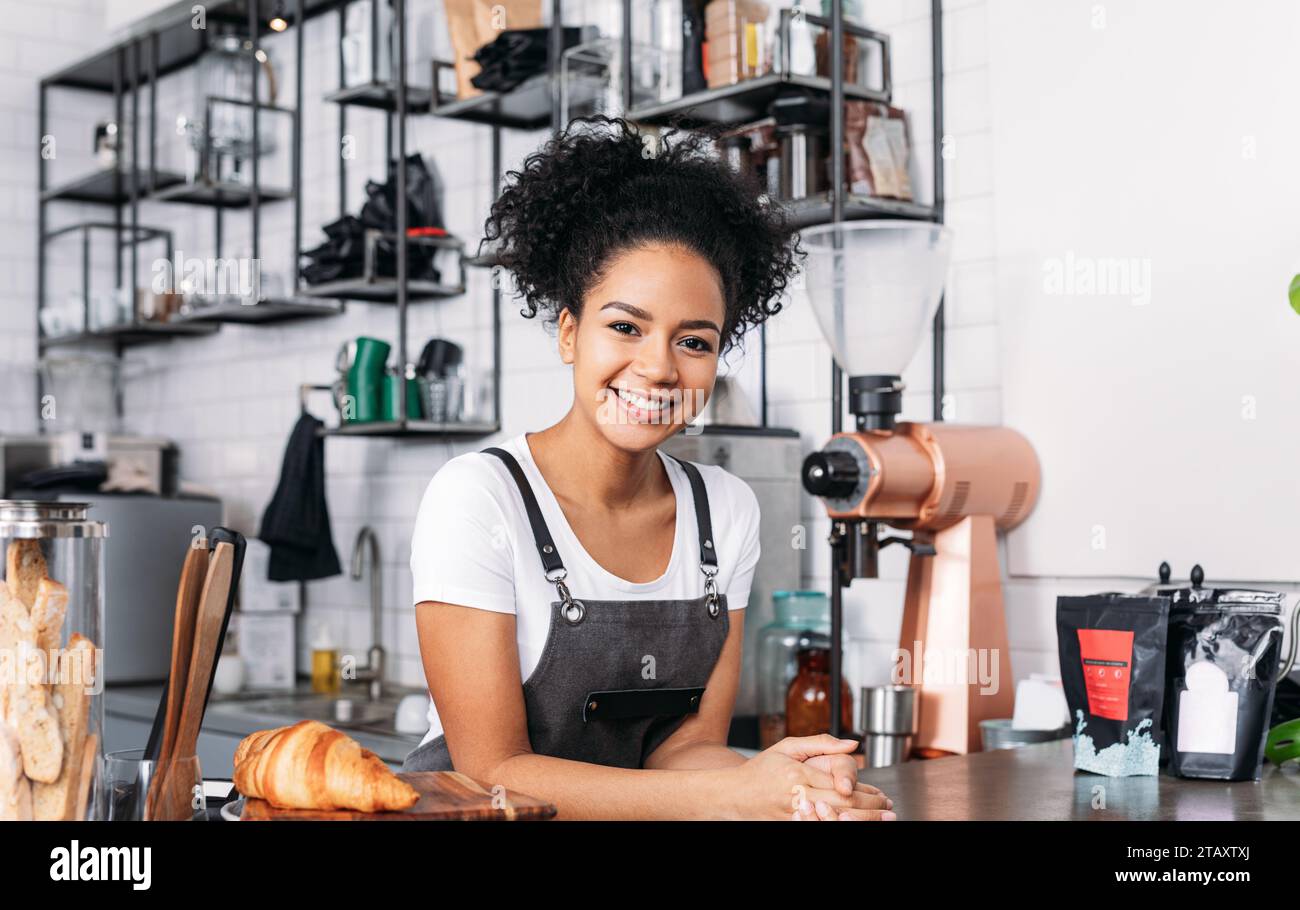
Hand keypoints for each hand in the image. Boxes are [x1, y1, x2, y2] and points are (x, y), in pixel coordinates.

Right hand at [722, 734, 894, 820]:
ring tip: (880, 820)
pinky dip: (836, 826)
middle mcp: (796, 798)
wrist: (733, 794)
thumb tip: (852, 744)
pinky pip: (816, 828)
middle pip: (842, 807)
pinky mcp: (788, 826)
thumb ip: (821, 743)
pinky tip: (850, 824)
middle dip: (870, 810)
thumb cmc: (760, 770)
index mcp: (798, 776)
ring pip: (833, 822)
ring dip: (860, 822)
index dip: (867, 793)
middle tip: (888, 809)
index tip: (882, 794)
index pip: (841, 787)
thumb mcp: (788, 747)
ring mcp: (792, 816)